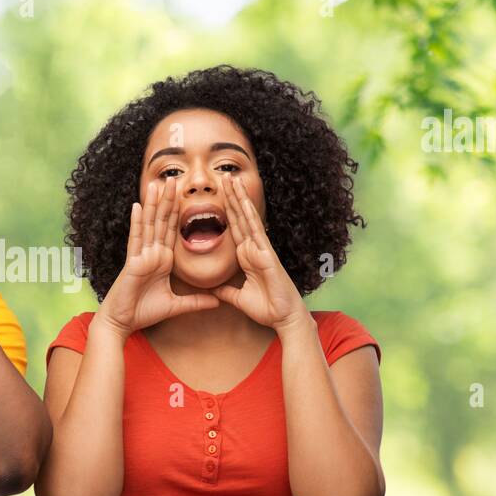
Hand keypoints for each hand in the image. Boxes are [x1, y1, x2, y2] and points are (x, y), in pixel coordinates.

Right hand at [95, 179, 218, 337]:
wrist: (122, 324)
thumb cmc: (143, 313)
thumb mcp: (176, 306)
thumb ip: (196, 301)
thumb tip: (218, 301)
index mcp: (162, 260)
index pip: (172, 231)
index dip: (178, 212)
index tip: (185, 194)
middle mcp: (151, 254)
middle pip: (161, 222)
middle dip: (167, 200)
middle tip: (173, 178)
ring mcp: (141, 256)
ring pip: (149, 225)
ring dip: (153, 204)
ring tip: (157, 183)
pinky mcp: (132, 263)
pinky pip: (135, 239)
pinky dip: (137, 222)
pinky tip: (137, 205)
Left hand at [212, 176, 307, 330]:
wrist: (284, 318)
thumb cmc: (267, 308)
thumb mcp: (238, 298)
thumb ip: (226, 290)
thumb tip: (211, 288)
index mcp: (246, 256)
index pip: (232, 229)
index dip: (225, 211)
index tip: (216, 195)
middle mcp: (253, 248)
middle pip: (238, 217)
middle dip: (230, 197)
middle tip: (223, 176)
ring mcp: (260, 248)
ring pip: (246, 218)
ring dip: (238, 197)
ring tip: (230, 178)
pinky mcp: (266, 253)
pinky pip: (255, 229)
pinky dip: (248, 213)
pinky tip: (242, 198)